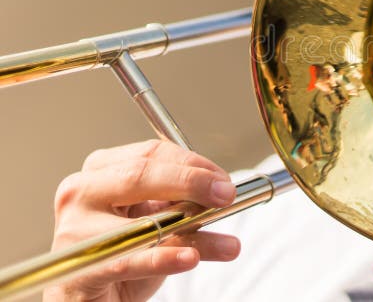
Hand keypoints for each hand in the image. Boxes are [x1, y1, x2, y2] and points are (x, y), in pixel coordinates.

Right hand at [44, 139, 240, 301]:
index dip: (193, 164)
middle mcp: (81, 193)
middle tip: (226, 194)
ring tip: (226, 243)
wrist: (89, 299)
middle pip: (141, 175)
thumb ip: (182, 203)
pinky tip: (189, 258)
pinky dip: (164, 258)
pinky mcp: (83, 268)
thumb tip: (223, 192)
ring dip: (189, 228)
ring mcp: (76, 230)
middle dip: (191, 182)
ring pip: (140, 221)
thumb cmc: (121, 251)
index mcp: (99, 172)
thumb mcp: (154, 219)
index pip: (151, 154)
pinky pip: (130, 260)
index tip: (223, 179)